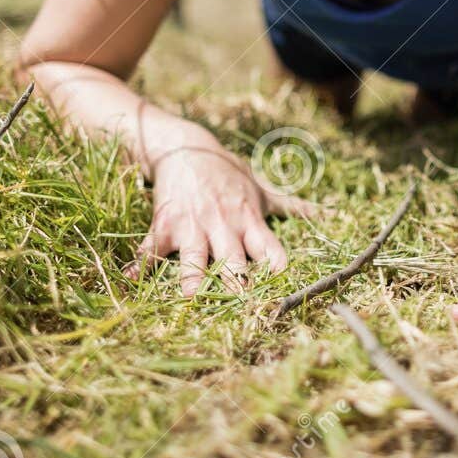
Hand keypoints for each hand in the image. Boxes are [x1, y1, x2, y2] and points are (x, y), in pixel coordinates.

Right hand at [124, 132, 317, 292]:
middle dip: (237, 285)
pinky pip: (152, 248)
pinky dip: (140, 264)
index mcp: (250, 222)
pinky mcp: (164, 224)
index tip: (285, 294)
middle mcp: (223, 227)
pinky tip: (132, 280)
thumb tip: (326, 214)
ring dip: (192, 279)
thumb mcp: (261, 188)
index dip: (278, 272)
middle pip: (233, 262)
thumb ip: (292, 206)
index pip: (271, 251)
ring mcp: (192, 227)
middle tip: (242, 309)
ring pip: (194, 259)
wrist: (188, 147)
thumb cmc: (229, 173)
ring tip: (190, 299)